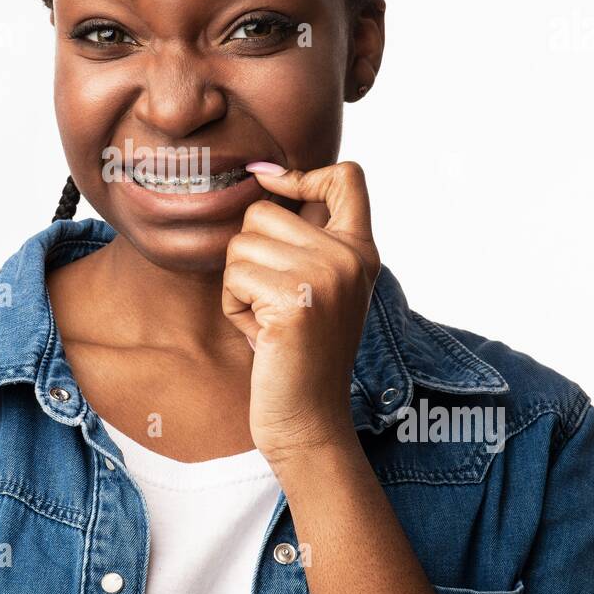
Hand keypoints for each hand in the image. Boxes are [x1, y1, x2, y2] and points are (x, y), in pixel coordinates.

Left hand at [221, 161, 381, 464]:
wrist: (308, 420)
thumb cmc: (297, 352)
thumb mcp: (316, 285)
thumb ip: (304, 237)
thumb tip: (260, 174)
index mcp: (360, 250)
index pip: (347, 176)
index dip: (301, 173)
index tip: (273, 188)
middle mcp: (350, 258)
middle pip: (262, 211)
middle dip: (247, 255)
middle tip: (269, 302)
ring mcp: (326, 278)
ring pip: (240, 244)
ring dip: (237, 285)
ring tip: (265, 320)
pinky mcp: (295, 303)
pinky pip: (234, 278)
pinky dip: (233, 308)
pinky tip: (260, 335)